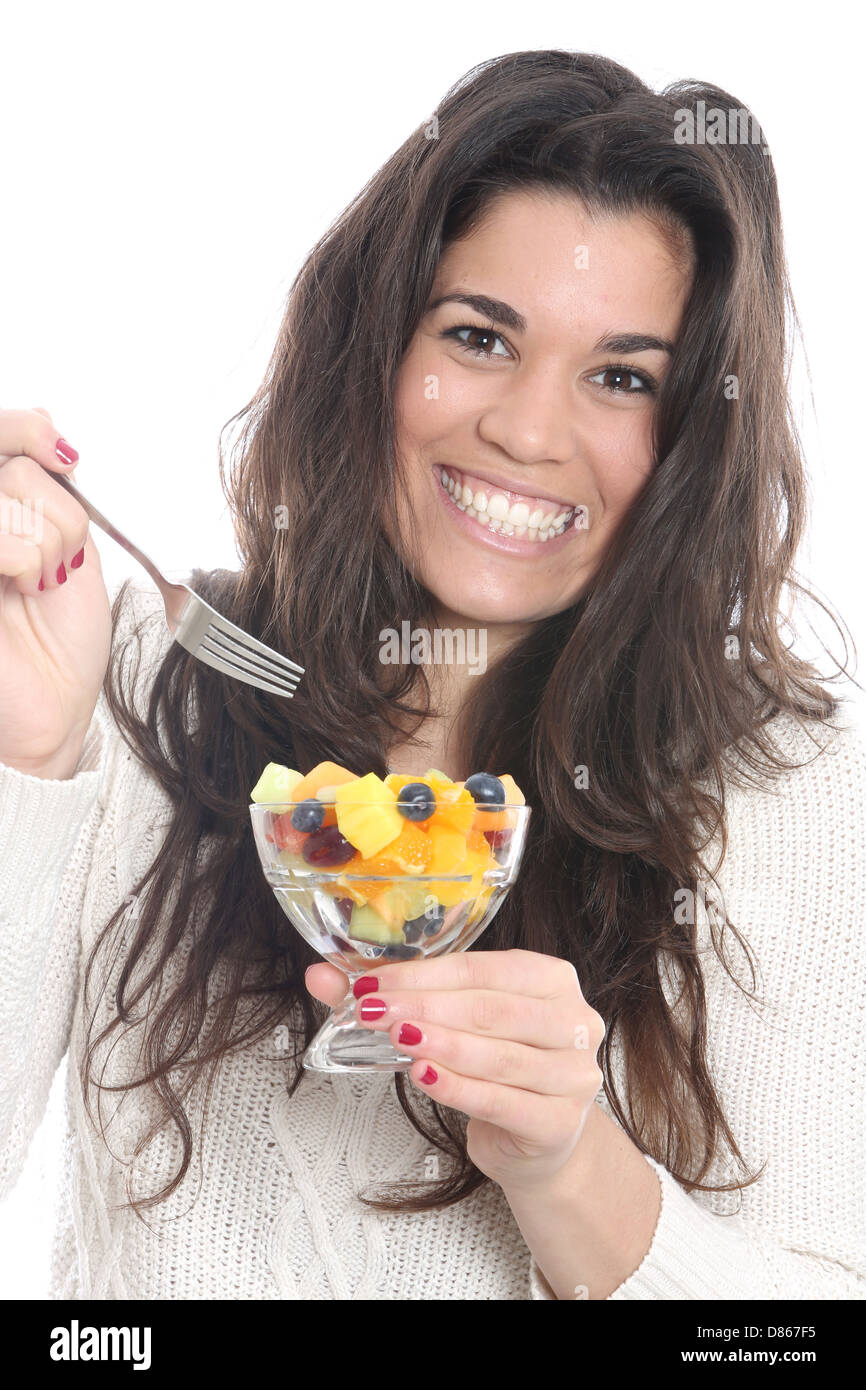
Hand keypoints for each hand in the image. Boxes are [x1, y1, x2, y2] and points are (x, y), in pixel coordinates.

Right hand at [0, 406, 110, 774]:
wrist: (53, 704)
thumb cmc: (59, 642)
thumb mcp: (75, 548)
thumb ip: (55, 490)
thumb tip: (46, 428)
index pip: (0, 432)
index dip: (28, 427)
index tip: (66, 456)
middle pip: (11, 461)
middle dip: (55, 506)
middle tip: (60, 554)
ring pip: (10, 485)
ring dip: (47, 538)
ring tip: (38, 582)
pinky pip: (0, 536)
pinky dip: (25, 556)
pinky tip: (20, 588)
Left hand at [304, 948, 605, 1191]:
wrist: (537, 1138)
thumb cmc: (495, 1066)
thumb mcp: (452, 1021)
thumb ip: (393, 995)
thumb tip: (320, 976)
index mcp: (554, 980)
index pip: (487, 968)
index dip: (426, 975)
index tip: (373, 982)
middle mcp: (575, 1022)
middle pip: (492, 1009)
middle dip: (425, 1008)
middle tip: (373, 1010)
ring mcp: (573, 1075)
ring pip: (499, 1055)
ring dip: (441, 1044)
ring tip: (396, 1038)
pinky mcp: (558, 1122)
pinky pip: (501, 1101)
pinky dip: (458, 1087)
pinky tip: (423, 1076)